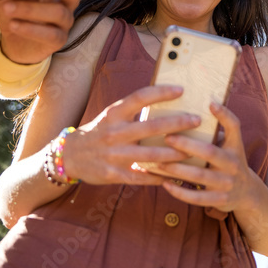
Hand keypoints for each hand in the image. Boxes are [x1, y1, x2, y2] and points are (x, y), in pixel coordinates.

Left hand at [0, 0, 117, 64]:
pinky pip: (50, 34)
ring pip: (58, 12)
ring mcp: (66, 20)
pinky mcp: (58, 39)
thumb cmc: (15, 2)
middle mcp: (69, 0)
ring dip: (31, 9)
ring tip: (8, 7)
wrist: (10, 36)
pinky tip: (13, 24)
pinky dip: (30, 28)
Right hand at [60, 85, 198, 184]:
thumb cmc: (100, 131)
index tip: (181, 90)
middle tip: (197, 120)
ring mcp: (114, 155)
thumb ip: (133, 110)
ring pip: (152, 155)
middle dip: (178, 123)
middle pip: (151, 127)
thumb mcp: (111, 116)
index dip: (161, 92)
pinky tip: (175, 176)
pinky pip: (142, 176)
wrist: (70, 155)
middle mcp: (114, 133)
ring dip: (175, 153)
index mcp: (114, 114)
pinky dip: (160, 176)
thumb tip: (165, 99)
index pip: (140, 97)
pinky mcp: (114, 175)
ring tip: (193, 151)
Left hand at [157, 102, 257, 212]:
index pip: (234, 126)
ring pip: (199, 175)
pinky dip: (179, 191)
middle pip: (209, 152)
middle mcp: (233, 164)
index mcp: (236, 146)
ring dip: (177, 169)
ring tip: (159, 162)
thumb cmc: (230, 161)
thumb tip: (187, 112)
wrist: (246, 192)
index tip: (209, 104)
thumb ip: (216, 132)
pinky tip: (165, 183)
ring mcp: (226, 183)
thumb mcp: (230, 145)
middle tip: (167, 138)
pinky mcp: (218, 200)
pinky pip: (196, 197)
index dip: (224, 115)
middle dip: (187, 145)